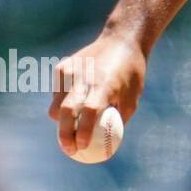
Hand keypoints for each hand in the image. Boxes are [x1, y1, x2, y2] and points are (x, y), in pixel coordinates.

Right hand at [48, 29, 147, 157]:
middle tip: (69, 150)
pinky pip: (58, 93)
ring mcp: (70, 72)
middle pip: (66, 112)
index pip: (90, 112)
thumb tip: (109, 144)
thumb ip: (120, 119)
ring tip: (73, 129)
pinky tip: (76, 101)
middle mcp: (84, 78)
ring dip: (62, 121)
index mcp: (105, 85)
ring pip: (57, 105)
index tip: (82, 148)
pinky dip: (63, 102)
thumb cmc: (131, 74)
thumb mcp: (133, 97)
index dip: (84, 132)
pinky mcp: (61, 68)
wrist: (121, 41)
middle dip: (64, 135)